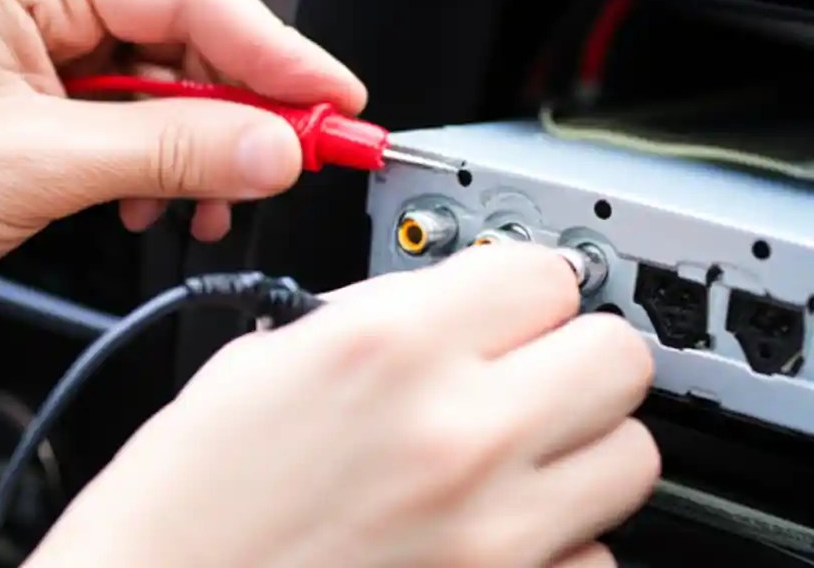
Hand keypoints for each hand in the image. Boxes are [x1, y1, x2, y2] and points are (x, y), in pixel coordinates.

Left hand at [0, 0, 363, 299]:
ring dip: (209, 138)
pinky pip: (145, 105)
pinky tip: (163, 198)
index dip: (276, 46)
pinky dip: (171, 155)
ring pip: (177, 71)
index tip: (333, 102)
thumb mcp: (39, 167)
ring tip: (214, 198)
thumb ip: (174, 151)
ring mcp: (46, 34)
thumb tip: (277, 148)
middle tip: (299, 151)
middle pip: (193, 23)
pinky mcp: (50, 81)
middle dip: (248, 96)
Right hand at [26, 243, 659, 567]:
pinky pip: (595, 558)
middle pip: (618, 358)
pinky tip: (500, 534)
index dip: (531, 287)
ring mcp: (491, 534)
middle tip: (536, 373)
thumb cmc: (182, 512)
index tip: (521, 305)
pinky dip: (561, 545)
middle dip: (580, 357)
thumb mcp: (264, 365)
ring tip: (522, 457)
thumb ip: (383, 320)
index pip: (548, 273)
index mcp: (388, 349)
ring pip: (631, 458)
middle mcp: (456, 435)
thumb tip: (459, 303)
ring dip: (583, 450)